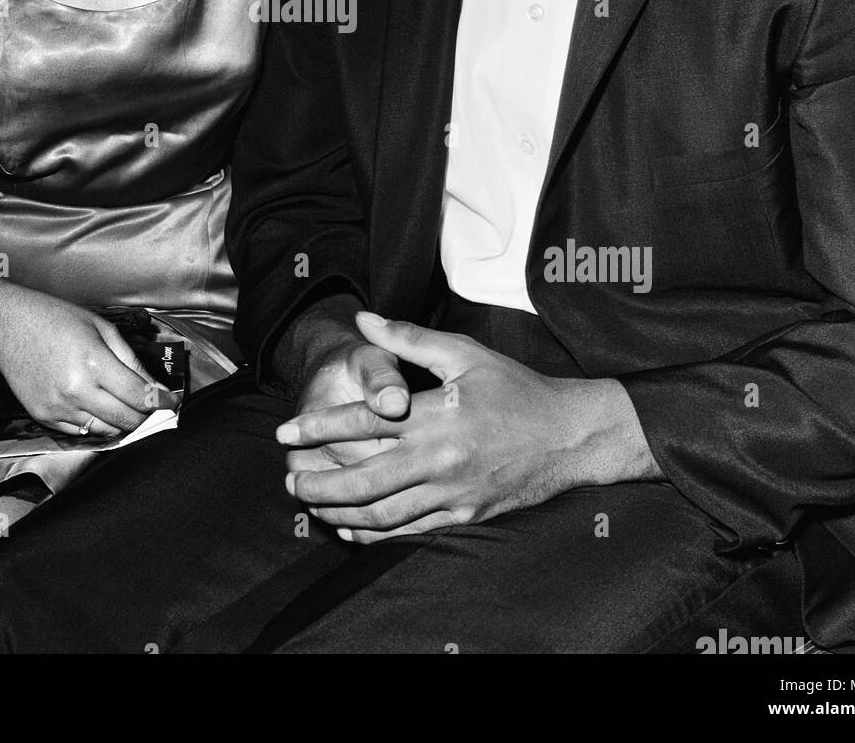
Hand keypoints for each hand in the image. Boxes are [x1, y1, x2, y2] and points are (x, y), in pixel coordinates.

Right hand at [0, 290, 173, 438]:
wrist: (7, 325)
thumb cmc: (54, 318)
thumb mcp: (101, 327)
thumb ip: (129, 359)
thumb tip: (152, 386)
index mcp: (94, 363)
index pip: (139, 395)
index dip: (160, 401)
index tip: (171, 402)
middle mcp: (76, 390)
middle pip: (125, 419)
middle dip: (145, 416)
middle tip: (153, 409)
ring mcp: (58, 407)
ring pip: (104, 431)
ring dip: (122, 423)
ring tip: (128, 409)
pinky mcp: (43, 416)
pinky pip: (80, 433)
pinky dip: (96, 426)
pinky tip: (101, 411)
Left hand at [279, 312, 657, 542]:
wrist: (569, 437)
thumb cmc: (516, 389)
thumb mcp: (465, 353)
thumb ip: (409, 338)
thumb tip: (363, 320)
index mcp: (435, 417)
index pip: (362, 423)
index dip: (317, 430)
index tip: (285, 434)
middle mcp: (438, 461)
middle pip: (363, 481)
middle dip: (318, 484)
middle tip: (289, 480)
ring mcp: (451, 494)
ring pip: (382, 515)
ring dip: (339, 513)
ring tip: (311, 505)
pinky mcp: (463, 515)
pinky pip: (409, 532)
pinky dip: (374, 534)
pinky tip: (351, 529)